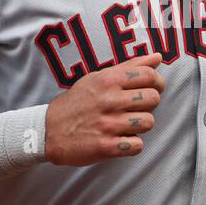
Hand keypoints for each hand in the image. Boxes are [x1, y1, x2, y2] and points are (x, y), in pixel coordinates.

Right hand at [44, 52, 165, 165]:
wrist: (48, 131)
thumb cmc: (77, 103)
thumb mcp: (97, 78)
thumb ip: (129, 67)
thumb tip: (158, 57)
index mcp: (107, 81)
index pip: (149, 76)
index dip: (157, 82)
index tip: (152, 88)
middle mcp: (108, 101)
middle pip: (153, 98)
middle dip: (149, 104)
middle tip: (136, 108)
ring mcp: (108, 125)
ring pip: (148, 122)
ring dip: (141, 125)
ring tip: (127, 124)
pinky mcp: (106, 147)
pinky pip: (137, 145)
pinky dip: (132, 144)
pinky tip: (121, 139)